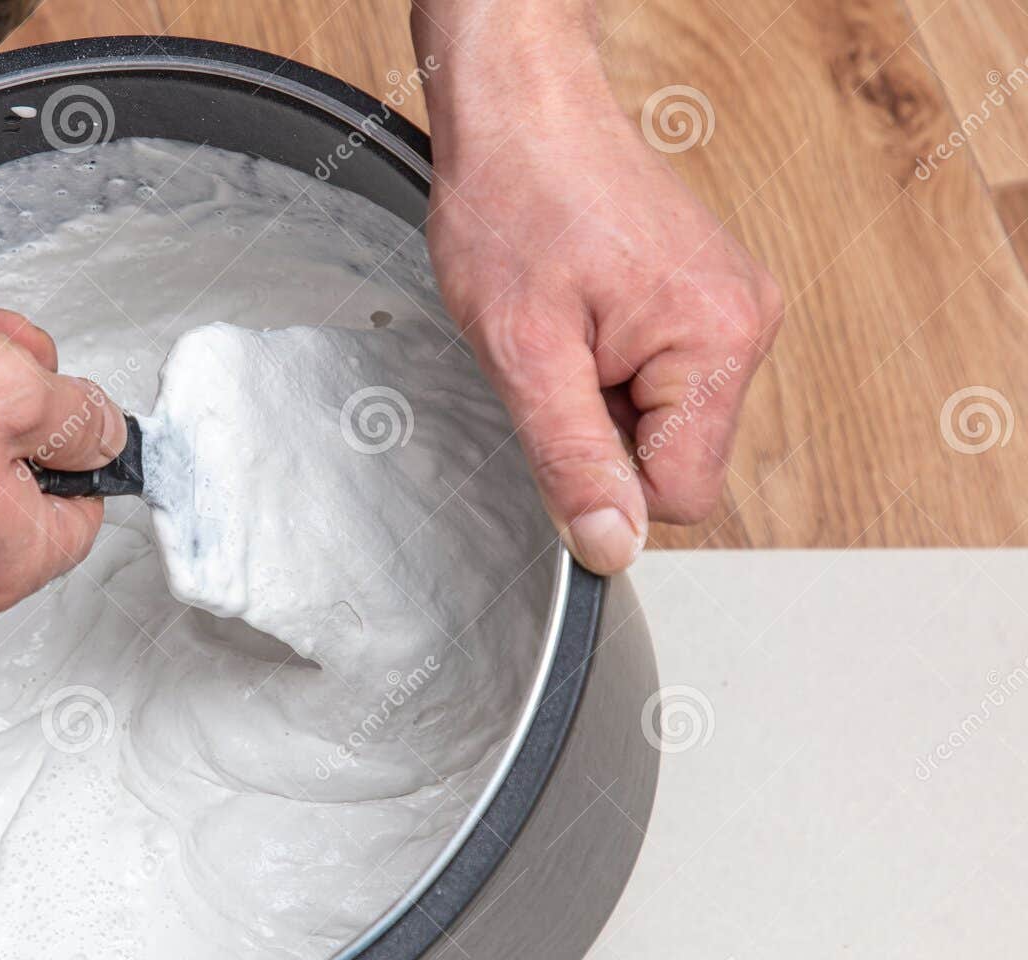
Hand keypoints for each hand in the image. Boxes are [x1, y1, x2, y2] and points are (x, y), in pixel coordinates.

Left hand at [414, 2, 782, 572]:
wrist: (519, 112)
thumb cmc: (516, 203)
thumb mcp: (524, 353)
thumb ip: (571, 459)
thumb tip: (611, 545)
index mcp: (718, 341)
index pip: (682, 496)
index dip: (608, 482)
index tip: (562, 420)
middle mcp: (745, 325)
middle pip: (675, 460)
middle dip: (602, 431)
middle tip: (555, 358)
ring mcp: (730, 309)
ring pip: (662, 423)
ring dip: (600, 398)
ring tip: (563, 325)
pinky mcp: (705, 299)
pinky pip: (659, 381)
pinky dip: (608, 367)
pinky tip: (579, 315)